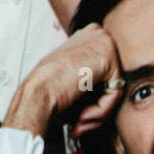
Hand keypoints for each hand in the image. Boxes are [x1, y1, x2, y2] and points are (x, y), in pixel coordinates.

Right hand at [2, 23, 124, 139]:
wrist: (37, 97)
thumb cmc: (50, 93)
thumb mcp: (76, 80)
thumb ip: (95, 79)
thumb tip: (111, 89)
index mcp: (89, 36)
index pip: (109, 76)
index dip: (96, 99)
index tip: (79, 112)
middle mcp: (97, 34)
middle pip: (114, 81)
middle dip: (99, 106)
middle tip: (80, 119)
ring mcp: (103, 40)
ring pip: (116, 89)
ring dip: (99, 111)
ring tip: (80, 117)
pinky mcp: (108, 54)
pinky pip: (116, 93)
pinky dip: (101, 110)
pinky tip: (83, 112)